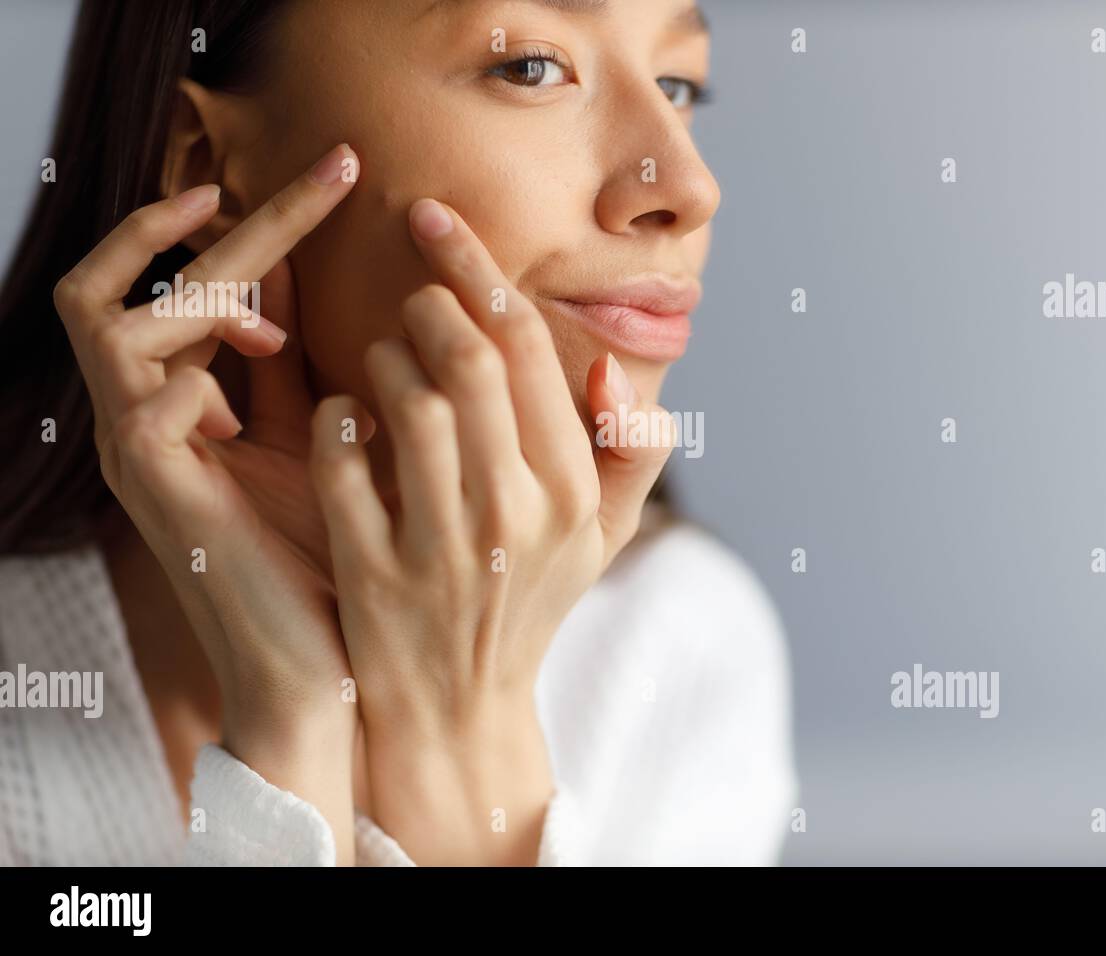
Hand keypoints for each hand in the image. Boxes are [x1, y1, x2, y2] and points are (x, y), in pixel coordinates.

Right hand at [54, 144, 361, 861]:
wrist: (325, 666)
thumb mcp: (329, 449)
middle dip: (233, 224)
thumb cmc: (337, 562)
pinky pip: (135, 402)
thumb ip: (312, 377)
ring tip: (270, 325)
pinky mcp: (152, 491)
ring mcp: (141, 452)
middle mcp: (152, 418)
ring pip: (100, 317)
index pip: (194, 283)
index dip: (257, 221)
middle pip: (136, 280)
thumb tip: (332, 296)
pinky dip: (195, 372)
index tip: (340, 174)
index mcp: (194, 404)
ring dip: (192, 291)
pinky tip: (266, 374)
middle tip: (326, 180)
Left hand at [308, 198, 676, 863]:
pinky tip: (340, 418)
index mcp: (571, 489)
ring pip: (399, 397)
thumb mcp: (605, 536)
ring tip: (379, 356)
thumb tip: (610, 373)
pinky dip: (332, 421)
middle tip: (409, 293)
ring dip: (378, 354)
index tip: (435, 220)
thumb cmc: (532, 603)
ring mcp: (439, 543)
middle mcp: (512, 510)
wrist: (458, 709)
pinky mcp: (371, 569)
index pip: (523, 345)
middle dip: (423, 299)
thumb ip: (632, 452)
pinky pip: (338, 460)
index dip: (475, 267)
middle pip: (461, 354)